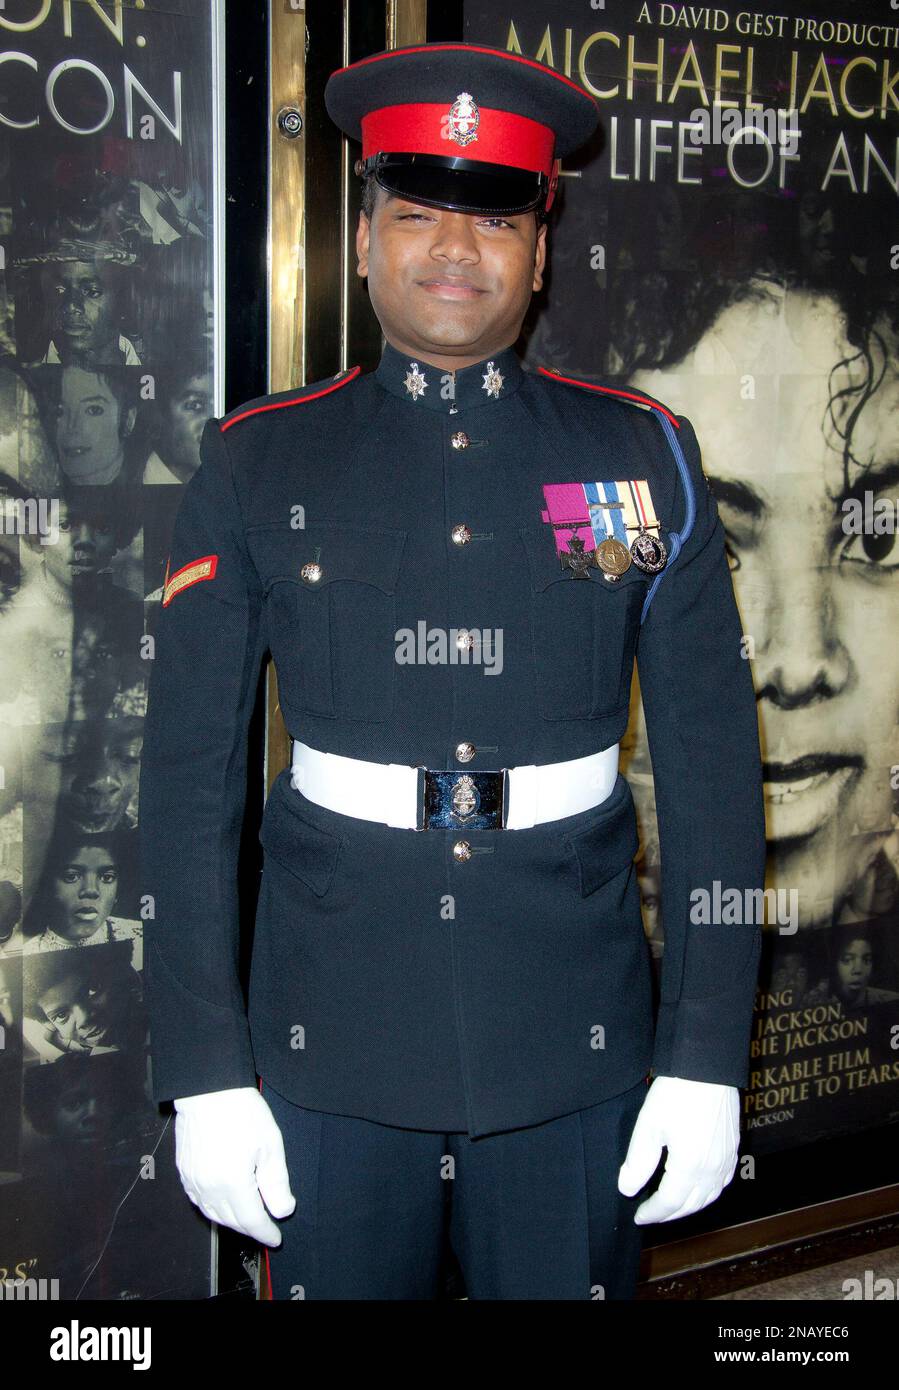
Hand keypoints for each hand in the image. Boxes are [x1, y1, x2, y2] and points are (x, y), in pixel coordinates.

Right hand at [173, 1087, 295, 1244]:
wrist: (209, 1089)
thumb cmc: (241, 1111)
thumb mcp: (270, 1145)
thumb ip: (276, 1183)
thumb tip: (282, 1210)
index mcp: (232, 1183)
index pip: (251, 1220)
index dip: (265, 1233)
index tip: (276, 1238)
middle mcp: (209, 1187)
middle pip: (231, 1221)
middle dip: (250, 1228)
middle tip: (265, 1228)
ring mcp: (192, 1180)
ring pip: (212, 1213)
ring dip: (231, 1220)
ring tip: (247, 1217)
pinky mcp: (183, 1171)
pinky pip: (198, 1200)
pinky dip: (213, 1207)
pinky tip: (224, 1201)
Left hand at [618, 1076, 739, 1223]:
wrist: (708, 1067)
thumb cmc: (677, 1093)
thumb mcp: (649, 1125)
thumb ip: (638, 1161)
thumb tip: (627, 1189)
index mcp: (690, 1167)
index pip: (669, 1203)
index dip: (652, 1212)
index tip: (638, 1216)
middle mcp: (712, 1169)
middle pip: (690, 1204)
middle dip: (669, 1214)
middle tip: (651, 1214)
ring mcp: (726, 1159)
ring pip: (709, 1197)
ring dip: (689, 1206)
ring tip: (671, 1205)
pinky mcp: (733, 1147)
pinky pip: (722, 1182)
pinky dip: (708, 1193)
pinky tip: (698, 1188)